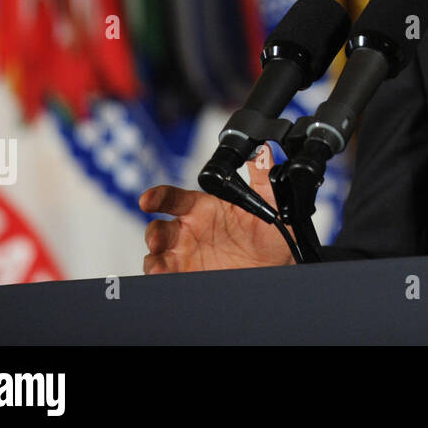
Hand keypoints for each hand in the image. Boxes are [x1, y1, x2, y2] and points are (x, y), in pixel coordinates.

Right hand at [139, 144, 294, 272]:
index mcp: (202, 208)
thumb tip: (263, 150)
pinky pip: (169, 276)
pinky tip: (167, 278)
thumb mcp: (270, 199)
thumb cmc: (270, 231)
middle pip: (158, 229)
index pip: (173, 198)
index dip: (158, 196)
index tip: (147, 199)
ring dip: (154, 261)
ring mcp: (187, 254)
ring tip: (160, 268)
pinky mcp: (189, 274)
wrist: (279, 263)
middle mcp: (189, 230)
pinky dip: (163, 278)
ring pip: (157, 256)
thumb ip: (263, 172)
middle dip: (153, 234)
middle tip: (157, 240)